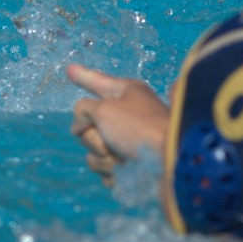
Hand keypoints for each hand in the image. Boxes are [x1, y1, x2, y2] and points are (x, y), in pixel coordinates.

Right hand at [66, 63, 169, 185]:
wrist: (172, 165)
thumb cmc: (140, 129)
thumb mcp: (104, 109)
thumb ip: (83, 110)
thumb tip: (81, 126)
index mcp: (126, 93)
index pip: (97, 82)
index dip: (83, 76)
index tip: (70, 69)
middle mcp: (127, 114)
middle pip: (89, 124)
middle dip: (94, 137)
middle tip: (110, 141)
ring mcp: (128, 141)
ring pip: (94, 149)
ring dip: (104, 157)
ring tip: (123, 159)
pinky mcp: (130, 165)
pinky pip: (105, 168)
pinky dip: (111, 172)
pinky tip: (124, 172)